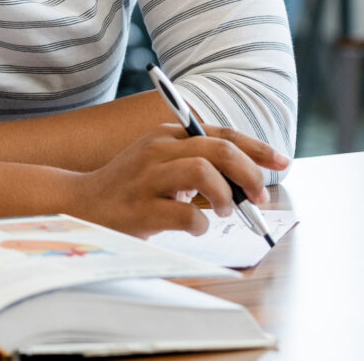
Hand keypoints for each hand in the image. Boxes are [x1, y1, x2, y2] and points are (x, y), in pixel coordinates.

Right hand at [63, 124, 289, 238]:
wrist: (81, 205)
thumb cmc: (130, 188)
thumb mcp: (161, 164)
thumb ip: (197, 164)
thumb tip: (247, 182)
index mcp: (166, 135)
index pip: (221, 133)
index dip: (256, 148)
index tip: (282, 162)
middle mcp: (157, 150)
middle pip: (217, 149)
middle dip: (249, 174)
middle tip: (259, 198)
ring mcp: (147, 179)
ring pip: (203, 172)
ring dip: (226, 195)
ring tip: (225, 212)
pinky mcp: (141, 210)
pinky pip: (186, 215)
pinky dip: (201, 225)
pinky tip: (197, 229)